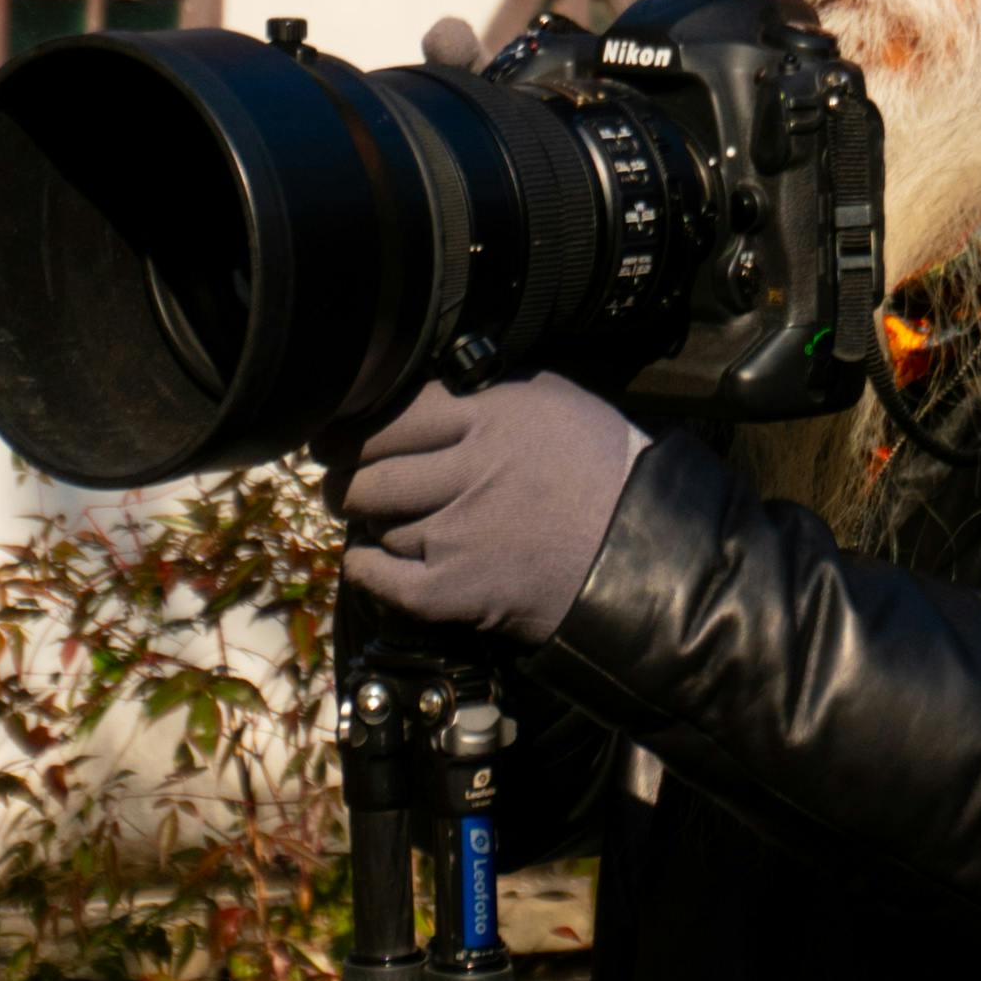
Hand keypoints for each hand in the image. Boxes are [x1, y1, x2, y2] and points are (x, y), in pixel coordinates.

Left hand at [335, 372, 646, 642]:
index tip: (337, 433)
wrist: (643, 554)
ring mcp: (459, 534)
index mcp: (494, 416)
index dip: (355, 424)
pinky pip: (382, 576)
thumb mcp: (555, 402)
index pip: (395, 412)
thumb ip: (489, 394)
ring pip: (379, 522)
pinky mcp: (457, 590)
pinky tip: (367, 557)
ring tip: (382, 517)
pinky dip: (366, 565)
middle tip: (344, 478)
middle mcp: (470, 470)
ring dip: (374, 521)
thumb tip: (424, 389)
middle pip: (372, 470)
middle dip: (349, 476)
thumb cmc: (604, 472)